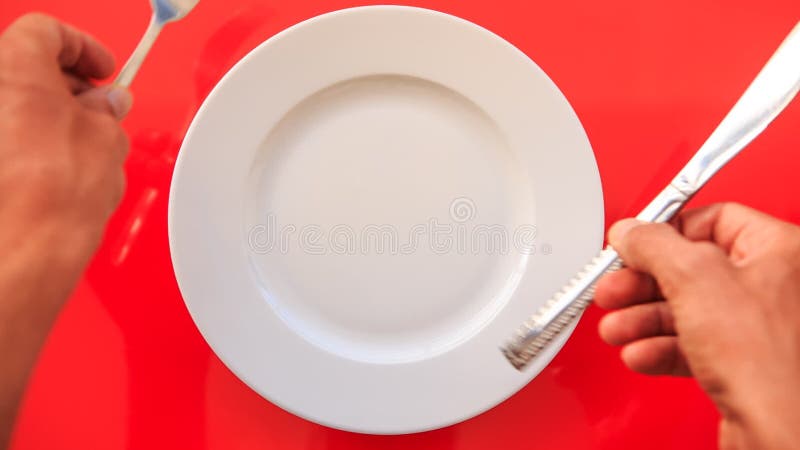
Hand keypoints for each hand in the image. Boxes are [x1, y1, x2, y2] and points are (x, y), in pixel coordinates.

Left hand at [0, 14, 130, 446]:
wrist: (20, 256)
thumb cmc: (53, 199)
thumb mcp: (106, 139)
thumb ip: (107, 111)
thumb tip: (106, 107)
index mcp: (11, 67)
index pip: (47, 31)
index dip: (84, 48)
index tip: (104, 69)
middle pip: (23, 66)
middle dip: (66, 84)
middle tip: (99, 107)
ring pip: (11, 105)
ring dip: (47, 115)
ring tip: (83, 144)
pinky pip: (3, 138)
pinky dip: (26, 144)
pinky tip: (55, 169)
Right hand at [595, 203, 799, 449]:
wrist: (780, 432)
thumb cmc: (768, 362)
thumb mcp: (695, 281)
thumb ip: (655, 246)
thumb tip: (631, 231)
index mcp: (777, 251)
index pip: (713, 220)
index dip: (666, 230)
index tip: (633, 243)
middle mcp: (771, 286)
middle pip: (689, 268)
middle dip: (642, 283)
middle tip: (613, 289)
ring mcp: (757, 328)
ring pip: (685, 310)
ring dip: (642, 319)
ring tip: (618, 328)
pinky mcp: (742, 365)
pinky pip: (691, 346)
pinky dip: (659, 348)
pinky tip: (641, 353)